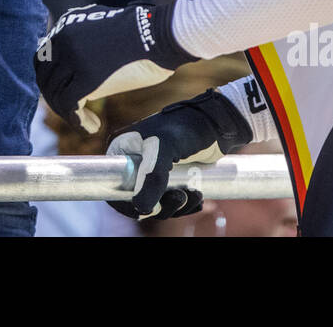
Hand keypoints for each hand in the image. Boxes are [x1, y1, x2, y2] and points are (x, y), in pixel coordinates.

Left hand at [35, 1, 194, 133]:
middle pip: (46, 78)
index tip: (66, 94)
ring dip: (69, 113)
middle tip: (75, 110)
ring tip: (88, 121)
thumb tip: (74, 62)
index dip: (52, 81)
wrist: (160, 34)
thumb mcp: (102, 26)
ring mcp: (73, 59)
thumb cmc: (141, 33)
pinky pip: (70, 108)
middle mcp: (64, 40)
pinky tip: (94, 126)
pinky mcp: (87, 79)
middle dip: (57, 98)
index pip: (43, 60)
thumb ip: (83, 39)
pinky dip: (79, 122)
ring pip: (56, 95)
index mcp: (66, 25)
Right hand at [107, 88, 251, 219]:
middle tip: (180, 198)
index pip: (114, 185)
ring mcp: (154, 169)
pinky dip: (184, 204)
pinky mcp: (172, 176)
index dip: (127, 203)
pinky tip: (198, 198)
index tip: (148, 209)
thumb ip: (152, 177)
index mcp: (124, 149)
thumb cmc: (188, 127)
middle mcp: (135, 160)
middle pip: (137, 198)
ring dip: (176, 206)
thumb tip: (142, 210)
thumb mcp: (166, 148)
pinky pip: (171, 199)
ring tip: (195, 195)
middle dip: (159, 206)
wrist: (218, 123)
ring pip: (157, 202)